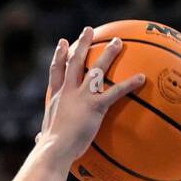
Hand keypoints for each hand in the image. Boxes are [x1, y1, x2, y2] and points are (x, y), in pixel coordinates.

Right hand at [38, 27, 144, 165]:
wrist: (54, 149)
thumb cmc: (49, 148)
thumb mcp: (44, 136)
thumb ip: (43, 134)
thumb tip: (38, 139)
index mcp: (55, 97)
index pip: (56, 71)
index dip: (59, 55)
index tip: (63, 42)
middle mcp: (67, 92)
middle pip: (74, 62)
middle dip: (82, 44)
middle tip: (89, 31)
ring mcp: (80, 97)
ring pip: (95, 69)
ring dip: (108, 54)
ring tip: (118, 41)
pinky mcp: (94, 106)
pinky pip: (115, 92)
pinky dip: (129, 84)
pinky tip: (142, 78)